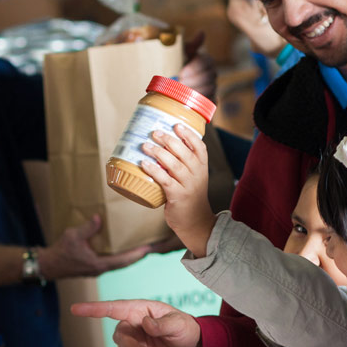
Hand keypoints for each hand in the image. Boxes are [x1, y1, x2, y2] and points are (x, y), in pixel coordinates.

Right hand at [38, 214, 153, 278]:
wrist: (48, 265)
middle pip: (125, 263)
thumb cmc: (60, 252)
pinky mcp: (93, 267)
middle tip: (151, 247)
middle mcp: (101, 268)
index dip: (137, 254)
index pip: (124, 260)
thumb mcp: (73, 237)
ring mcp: (97, 269)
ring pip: (119, 263)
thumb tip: (99, 218)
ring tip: (141, 248)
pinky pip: (112, 261)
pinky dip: (120, 256)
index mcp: (99, 264)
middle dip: (137, 255)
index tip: (149, 248)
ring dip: (130, 256)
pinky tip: (122, 250)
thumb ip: (88, 228)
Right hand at [70, 299, 202, 346]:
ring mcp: (133, 342)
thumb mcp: (178, 323)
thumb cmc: (183, 327)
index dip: (93, 309)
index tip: (75, 308)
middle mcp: (132, 325)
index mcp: (139, 310)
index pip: (113, 308)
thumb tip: (146, 324)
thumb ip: (162, 324)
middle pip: (119, 337)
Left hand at [140, 125, 215, 256]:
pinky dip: (154, 170)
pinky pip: (165, 180)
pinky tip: (144, 163)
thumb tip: (159, 145)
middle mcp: (197, 174)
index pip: (200, 147)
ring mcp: (188, 185)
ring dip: (159, 153)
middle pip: (185, 153)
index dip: (189, 135)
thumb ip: (181, 163)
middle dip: (169, 141)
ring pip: (174, 165)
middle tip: (155, 132)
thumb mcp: (192, 178)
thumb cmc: (189, 196)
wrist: (195, 222)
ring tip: (146, 145)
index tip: (177, 125)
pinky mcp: (178, 196)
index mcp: (201, 167)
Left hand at [175, 32, 216, 99]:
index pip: (206, 62)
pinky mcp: (210, 101)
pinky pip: (210, 102)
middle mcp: (212, 73)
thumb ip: (191, 45)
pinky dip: (200, 103)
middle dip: (193, 81)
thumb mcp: (181, 54)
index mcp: (206, 60)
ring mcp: (212, 87)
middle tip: (179, 84)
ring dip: (195, 92)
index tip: (181, 73)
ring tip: (181, 94)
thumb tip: (202, 33)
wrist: (174, 85)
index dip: (194, 68)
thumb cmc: (177, 66)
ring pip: (210, 90)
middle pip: (208, 77)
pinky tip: (188, 102)